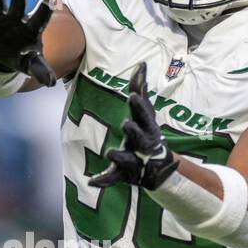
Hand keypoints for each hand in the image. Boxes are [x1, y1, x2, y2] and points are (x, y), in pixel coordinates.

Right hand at [0, 0, 55, 86]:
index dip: (46, 8)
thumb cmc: (21, 57)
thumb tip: (51, 83)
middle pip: (19, 2)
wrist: (1, 55)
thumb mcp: (31, 64)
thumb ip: (41, 70)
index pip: (41, 17)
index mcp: (31, 28)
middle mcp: (16, 17)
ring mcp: (0, 15)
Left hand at [90, 63, 176, 188]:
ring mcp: (133, 160)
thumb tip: (141, 65)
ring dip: (119, 155)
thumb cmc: (146, 133)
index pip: (144, 115)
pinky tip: (92, 182)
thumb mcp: (145, 113)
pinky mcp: (124, 175)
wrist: (156, 167)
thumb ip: (141, 89)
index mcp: (146, 128)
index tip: (133, 96)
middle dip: (134, 131)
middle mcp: (141, 144)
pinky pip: (113, 178)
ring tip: (110, 152)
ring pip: (127, 159)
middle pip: (139, 137)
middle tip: (126, 124)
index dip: (139, 107)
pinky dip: (103, 181)